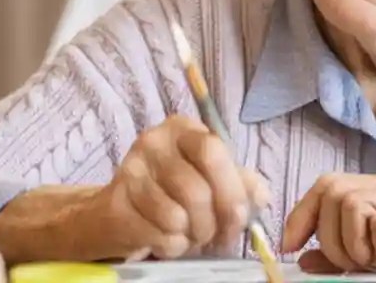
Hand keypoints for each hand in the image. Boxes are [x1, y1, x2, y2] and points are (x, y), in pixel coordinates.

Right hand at [84, 115, 270, 260]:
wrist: (116, 212)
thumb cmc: (174, 192)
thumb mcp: (212, 179)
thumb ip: (241, 183)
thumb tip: (260, 196)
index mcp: (184, 129)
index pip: (214, 151)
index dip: (232, 190)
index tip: (239, 215)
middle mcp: (154, 142)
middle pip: (197, 190)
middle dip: (214, 223)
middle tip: (215, 235)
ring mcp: (130, 172)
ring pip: (178, 217)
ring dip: (194, 237)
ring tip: (191, 235)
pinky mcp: (114, 205)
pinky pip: (159, 235)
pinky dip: (173, 246)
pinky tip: (169, 239)